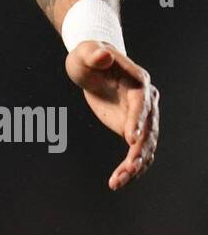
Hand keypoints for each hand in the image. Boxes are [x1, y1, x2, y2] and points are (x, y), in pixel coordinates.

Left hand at [64, 41, 159, 190]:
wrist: (93, 63)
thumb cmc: (88, 56)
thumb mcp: (85, 53)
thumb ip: (93, 54)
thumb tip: (102, 55)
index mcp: (139, 81)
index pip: (142, 103)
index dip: (138, 120)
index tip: (131, 138)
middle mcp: (147, 100)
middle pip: (149, 129)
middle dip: (138, 150)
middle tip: (127, 169)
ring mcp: (142, 116)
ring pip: (146, 145)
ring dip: (135, 165)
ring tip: (118, 181)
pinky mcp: (133, 128)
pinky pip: (137, 151)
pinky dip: (131, 167)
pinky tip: (119, 181)